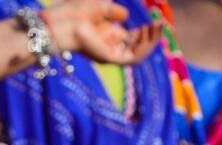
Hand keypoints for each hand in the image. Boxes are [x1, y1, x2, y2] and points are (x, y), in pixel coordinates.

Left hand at [45, 0, 163, 64]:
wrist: (60, 22)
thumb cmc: (74, 13)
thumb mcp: (100, 8)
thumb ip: (114, 12)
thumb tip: (125, 16)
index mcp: (107, 37)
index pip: (133, 41)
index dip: (148, 32)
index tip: (156, 21)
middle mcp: (109, 48)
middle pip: (138, 48)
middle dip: (153, 36)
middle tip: (160, 23)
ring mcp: (108, 54)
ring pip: (138, 55)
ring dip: (151, 41)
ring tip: (156, 25)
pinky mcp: (108, 58)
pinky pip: (132, 59)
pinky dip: (144, 46)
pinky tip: (146, 30)